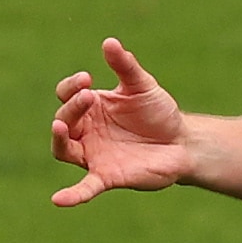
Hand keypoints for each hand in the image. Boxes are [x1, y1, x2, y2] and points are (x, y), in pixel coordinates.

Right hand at [49, 38, 194, 204]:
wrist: (183, 143)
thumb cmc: (158, 113)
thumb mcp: (143, 86)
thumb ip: (126, 66)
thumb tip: (109, 42)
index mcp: (91, 107)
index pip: (66, 95)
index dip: (71, 87)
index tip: (87, 79)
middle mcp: (86, 131)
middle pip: (63, 119)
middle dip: (72, 107)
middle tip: (89, 96)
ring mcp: (94, 155)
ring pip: (63, 149)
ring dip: (60, 138)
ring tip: (62, 125)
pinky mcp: (107, 176)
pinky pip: (85, 188)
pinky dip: (72, 195)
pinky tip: (58, 200)